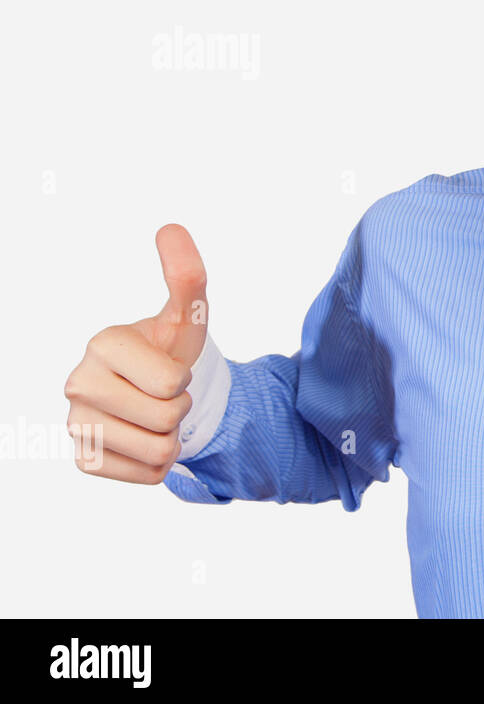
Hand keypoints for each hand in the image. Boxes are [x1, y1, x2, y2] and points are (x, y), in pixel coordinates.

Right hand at [63, 224, 208, 482]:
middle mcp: (78, 383)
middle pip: (166, 418)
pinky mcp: (84, 460)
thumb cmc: (170, 351)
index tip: (169, 367)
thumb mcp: (186, 317)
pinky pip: (148, 476)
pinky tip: (145, 439)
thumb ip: (187, 277)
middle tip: (165, 395)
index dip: (184, 379)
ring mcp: (76, 424)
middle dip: (180, 409)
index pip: (171, 383)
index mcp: (103, 344)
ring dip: (172, 437)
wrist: (157, 393)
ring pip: (158, 451)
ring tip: (156, 415)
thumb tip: (171, 227)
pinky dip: (159, 464)